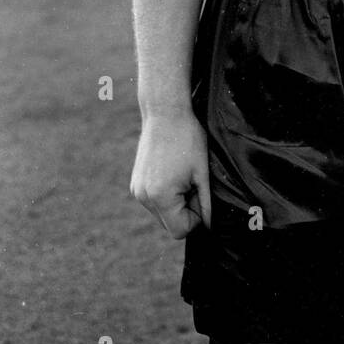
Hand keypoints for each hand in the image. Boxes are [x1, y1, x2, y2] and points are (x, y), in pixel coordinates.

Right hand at [130, 111, 211, 236]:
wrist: (164, 113)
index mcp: (160, 197)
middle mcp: (144, 197)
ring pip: (162, 213)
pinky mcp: (135, 183)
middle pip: (170, 224)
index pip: (180, 231)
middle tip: (192, 182)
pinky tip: (172, 172)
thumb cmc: (188, 139)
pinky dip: (166, 194)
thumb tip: (208, 225)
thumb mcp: (202, 173)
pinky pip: (155, 201)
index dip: (195, 218)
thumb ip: (205, 203)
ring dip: (176, 202)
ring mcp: (137, 191)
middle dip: (185, 210)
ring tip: (182, 175)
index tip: (199, 194)